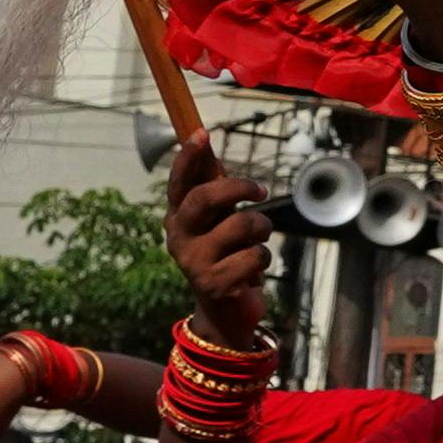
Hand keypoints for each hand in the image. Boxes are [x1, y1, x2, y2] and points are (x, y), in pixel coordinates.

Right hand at [166, 133, 276, 339]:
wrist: (224, 310)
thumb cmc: (225, 255)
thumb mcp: (218, 221)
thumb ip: (213, 188)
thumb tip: (205, 142)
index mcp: (178, 218)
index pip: (180, 183)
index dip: (189, 157)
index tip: (202, 132)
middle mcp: (179, 237)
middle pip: (205, 197)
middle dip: (239, 187)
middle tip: (262, 191)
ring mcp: (193, 262)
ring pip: (243, 224)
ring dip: (263, 230)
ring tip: (256, 244)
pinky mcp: (214, 283)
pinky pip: (256, 255)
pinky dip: (264, 259)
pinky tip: (251, 272)